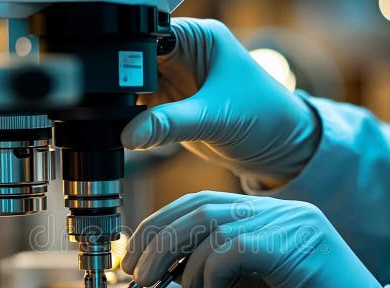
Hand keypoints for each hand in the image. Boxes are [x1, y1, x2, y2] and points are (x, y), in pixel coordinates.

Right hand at [121, 18, 318, 186]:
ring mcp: (174, 81)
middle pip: (132, 62)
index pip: (147, 36)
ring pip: (131, 88)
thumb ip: (169, 124)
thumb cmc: (266, 118)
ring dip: (124, 107)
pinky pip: (139, 110)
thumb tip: (127, 134)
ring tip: (123, 124)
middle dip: (121, 85)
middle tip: (112, 108)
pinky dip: (132, 123)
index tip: (110, 83)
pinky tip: (132, 134)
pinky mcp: (170, 106)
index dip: (126, 58)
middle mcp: (182, 54)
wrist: (279, 149)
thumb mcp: (216, 117)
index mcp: (197, 38)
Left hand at [121, 191, 380, 287]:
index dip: (161, 225)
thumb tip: (170, 270)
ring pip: (210, 222)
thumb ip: (217, 275)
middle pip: (199, 206)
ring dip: (181, 259)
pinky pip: (233, 245)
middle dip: (156, 239)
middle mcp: (284, 210)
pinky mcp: (296, 245)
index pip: (203, 204)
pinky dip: (210, 270)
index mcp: (274, 217)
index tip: (136, 255)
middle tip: (135, 271)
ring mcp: (293, 223)